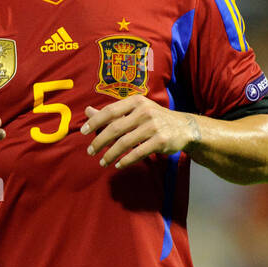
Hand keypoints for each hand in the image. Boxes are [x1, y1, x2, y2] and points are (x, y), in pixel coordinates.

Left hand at [82, 96, 197, 169]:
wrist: (184, 127)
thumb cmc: (155, 118)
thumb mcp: (135, 111)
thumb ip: (112, 113)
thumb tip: (87, 111)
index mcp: (136, 102)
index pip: (110, 111)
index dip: (95, 122)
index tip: (83, 132)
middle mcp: (144, 111)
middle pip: (115, 128)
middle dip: (99, 141)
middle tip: (90, 151)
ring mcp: (153, 126)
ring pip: (124, 143)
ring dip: (110, 154)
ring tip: (102, 161)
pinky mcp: (160, 141)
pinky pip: (138, 153)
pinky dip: (125, 160)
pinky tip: (118, 164)